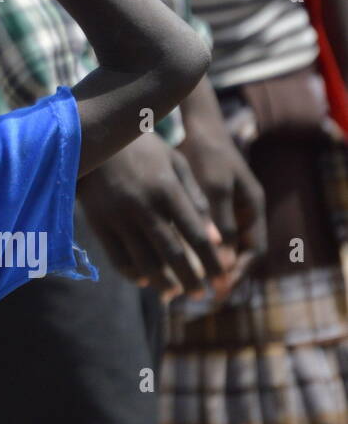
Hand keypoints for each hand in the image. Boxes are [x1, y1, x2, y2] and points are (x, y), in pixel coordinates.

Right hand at [77, 132, 224, 298]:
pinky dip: (133, 273)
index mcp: (167, 190)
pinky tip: (145, 280)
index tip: (221, 277)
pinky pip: (117, 257)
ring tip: (174, 294)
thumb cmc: (141, 148)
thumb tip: (214, 236)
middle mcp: (144, 207)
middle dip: (190, 280)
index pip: (196, 235)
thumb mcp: (174, 162)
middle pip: (173, 254)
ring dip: (163, 283)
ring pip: (144, 261)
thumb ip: (195, 198)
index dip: (212, 260)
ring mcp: (118, 217)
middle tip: (201, 296)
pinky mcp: (98, 223)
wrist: (89, 137)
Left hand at [177, 102, 264, 294]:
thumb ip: (219, 223)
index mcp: (252, 210)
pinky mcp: (208, 207)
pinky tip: (171, 260)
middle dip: (219, 276)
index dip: (236, 273)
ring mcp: (227, 210)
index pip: (252, 253)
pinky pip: (205, 236)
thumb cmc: (208, 155)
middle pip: (236, 255)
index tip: (218, 289)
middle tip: (199, 295)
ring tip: (182, 283)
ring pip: (220, 248)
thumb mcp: (215, 188)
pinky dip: (192, 250)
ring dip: (205, 266)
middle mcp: (242, 213)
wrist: (198, 128)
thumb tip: (222, 263)